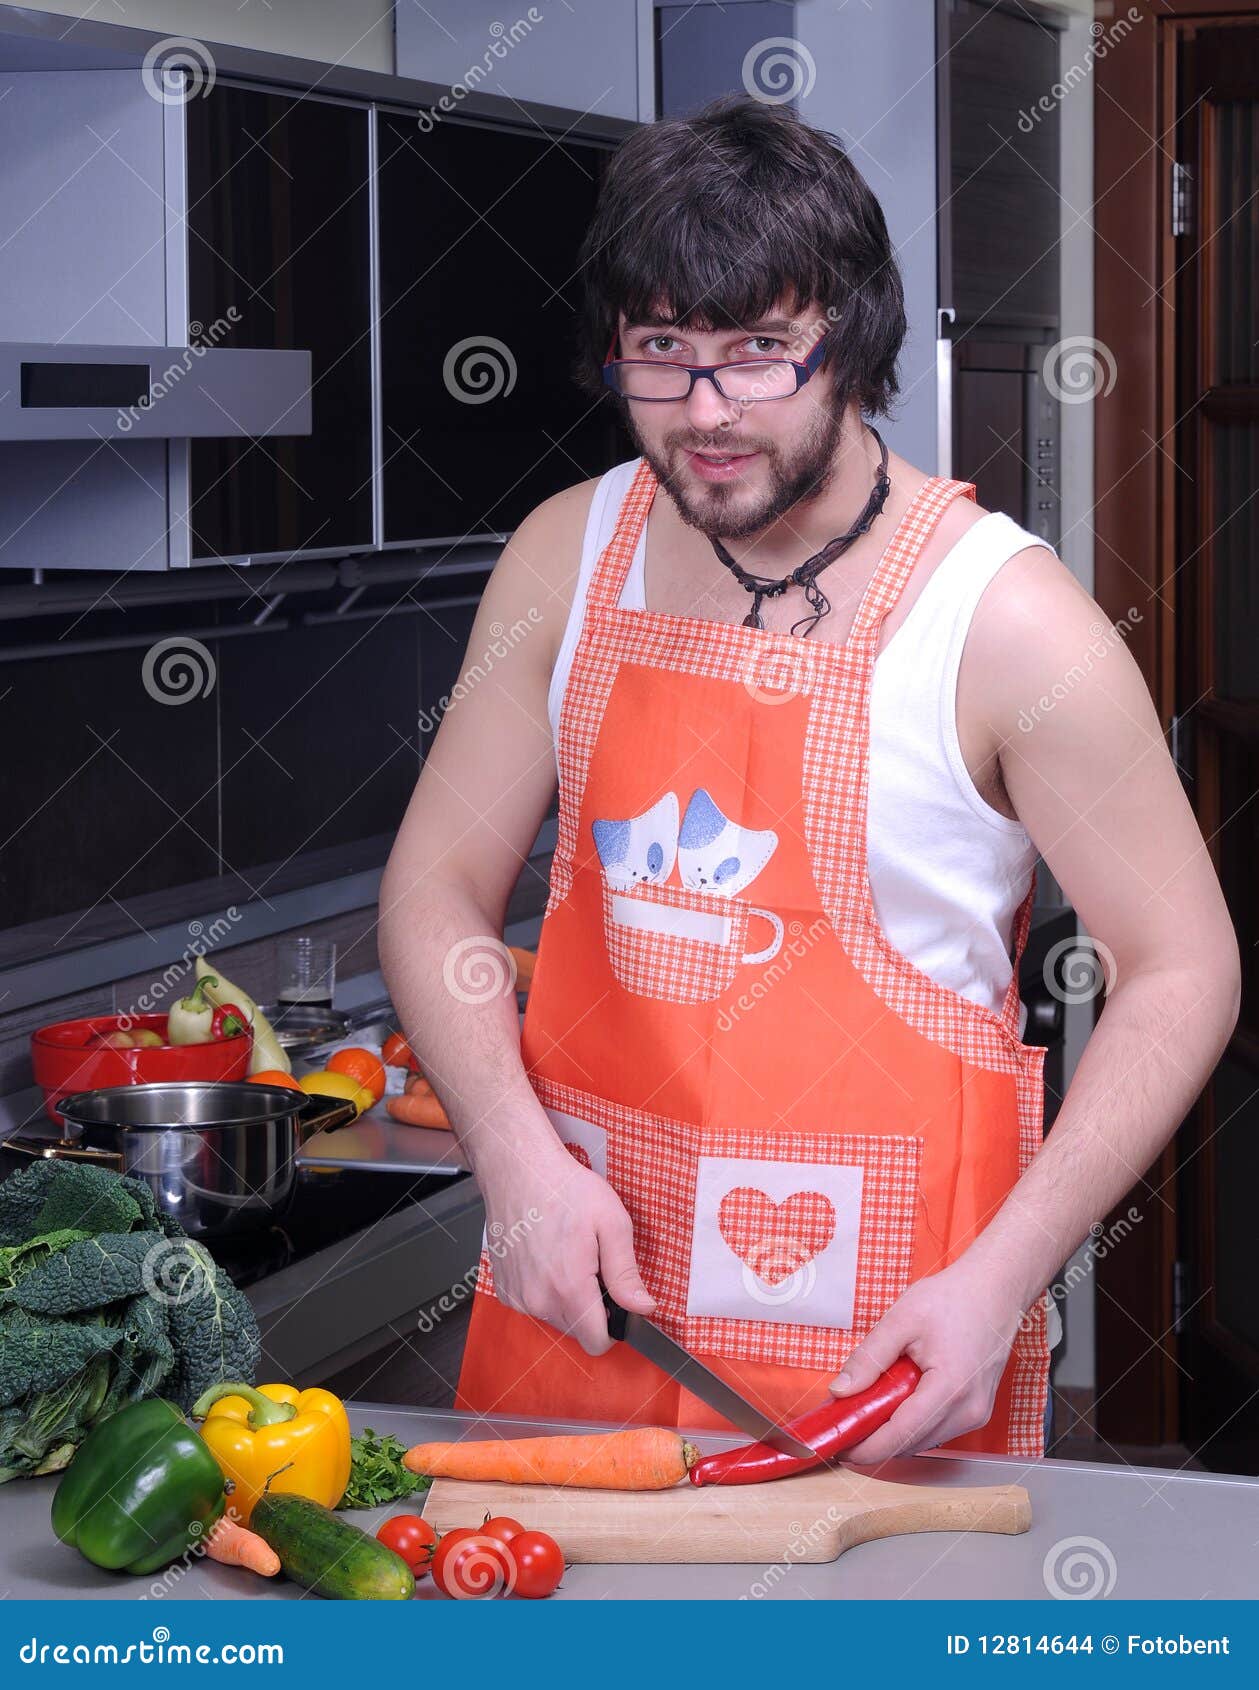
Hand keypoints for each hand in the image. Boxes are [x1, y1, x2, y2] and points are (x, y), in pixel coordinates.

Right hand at [477, 1136, 654, 1356]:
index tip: (615, 1299)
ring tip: (568, 1256)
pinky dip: (544, 1290)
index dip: (613, 1325)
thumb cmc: (565, 1190)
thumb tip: (643, 1307)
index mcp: (569, 1288)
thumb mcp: (612, 1224)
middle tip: (592, 1264)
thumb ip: (627, 1274)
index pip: (597, 1342)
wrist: (520, 1170)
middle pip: (577, 1331)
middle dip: (590, 1307)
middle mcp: (538, 1300)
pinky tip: (547, 1257)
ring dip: (567, 1299)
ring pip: (555, 1319)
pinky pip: (533, 1305)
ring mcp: (517, 1296)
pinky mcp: (504, 1289)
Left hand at [828, 1261, 1025, 1461]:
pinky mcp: (977, 1410)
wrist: (995, 1289)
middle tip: (845, 1421)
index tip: (840, 1448)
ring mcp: (976, 1414)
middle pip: (910, 1444)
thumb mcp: (901, 1320)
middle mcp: (968, 1411)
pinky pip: (937, 1428)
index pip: (901, 1437)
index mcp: (950, 1389)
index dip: (866, 1449)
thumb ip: (868, 1358)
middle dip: (874, 1439)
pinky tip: (896, 1400)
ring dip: (893, 1431)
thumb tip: (840, 1391)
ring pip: (923, 1440)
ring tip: (868, 1406)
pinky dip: (913, 1422)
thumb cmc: (955, 1298)